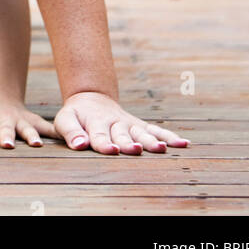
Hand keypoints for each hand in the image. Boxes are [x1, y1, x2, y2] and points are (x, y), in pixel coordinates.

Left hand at [0, 95, 56, 148]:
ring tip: (38, 146)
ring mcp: (20, 121)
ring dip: (32, 137)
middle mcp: (3, 120)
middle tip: (7, 146)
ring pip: (27, 129)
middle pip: (3, 129)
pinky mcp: (34, 123)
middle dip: (5, 137)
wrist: (2, 97)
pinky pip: (48, 129)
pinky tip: (69, 142)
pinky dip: (59, 134)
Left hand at [53, 91, 189, 153]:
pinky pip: (156, 130)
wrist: (91, 99)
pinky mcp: (140, 125)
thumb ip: (70, 133)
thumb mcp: (65, 120)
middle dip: (130, 143)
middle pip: (123, 135)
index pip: (99, 135)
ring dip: (152, 141)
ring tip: (163, 149)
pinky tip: (184, 144)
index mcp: (94, 123)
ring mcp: (129, 124)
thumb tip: (79, 146)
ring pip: (142, 133)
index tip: (111, 150)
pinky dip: (169, 136)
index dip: (104, 143)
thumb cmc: (76, 116)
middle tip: (136, 150)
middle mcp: (115, 123)